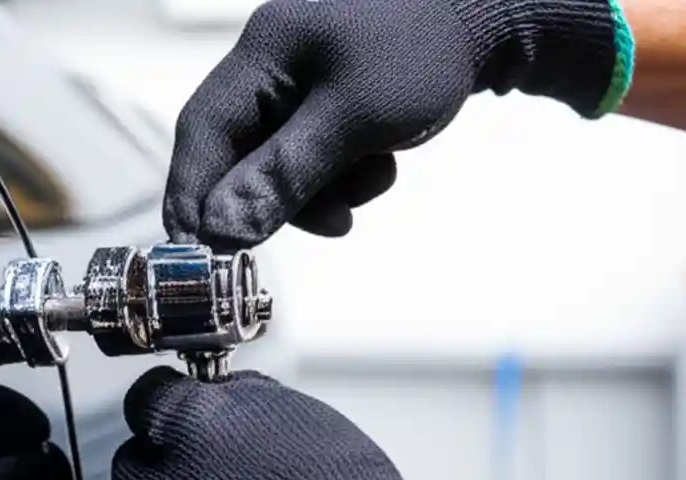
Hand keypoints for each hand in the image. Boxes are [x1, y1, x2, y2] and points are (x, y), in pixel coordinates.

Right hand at [165, 0, 633, 247]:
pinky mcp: (330, 96)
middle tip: (329, 224)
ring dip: (320, 188)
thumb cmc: (424, 54)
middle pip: (238, 152)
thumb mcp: (354, 119)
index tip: (195, 250)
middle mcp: (271, 63)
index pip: (201, 131)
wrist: (492, 16)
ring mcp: (300, 79)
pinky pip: (313, 152)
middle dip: (278, 197)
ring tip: (372, 179)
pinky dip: (342, 172)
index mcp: (263, 52)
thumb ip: (283, 174)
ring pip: (279, 160)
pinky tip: (380, 161)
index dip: (192, 195)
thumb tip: (222, 230)